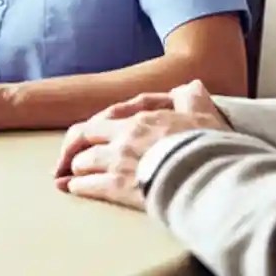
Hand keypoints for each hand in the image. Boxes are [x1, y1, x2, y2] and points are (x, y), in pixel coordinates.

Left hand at [53, 80, 229, 208]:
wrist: (209, 175)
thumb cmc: (210, 146)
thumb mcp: (205, 115)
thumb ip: (193, 100)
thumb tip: (192, 86)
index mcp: (143, 120)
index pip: (108, 117)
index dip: (94, 127)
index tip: (88, 135)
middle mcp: (125, 137)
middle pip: (83, 136)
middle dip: (72, 147)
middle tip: (65, 158)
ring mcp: (119, 161)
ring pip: (83, 161)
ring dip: (75, 168)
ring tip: (69, 176)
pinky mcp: (119, 187)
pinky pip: (88, 186)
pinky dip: (78, 187)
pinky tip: (72, 189)